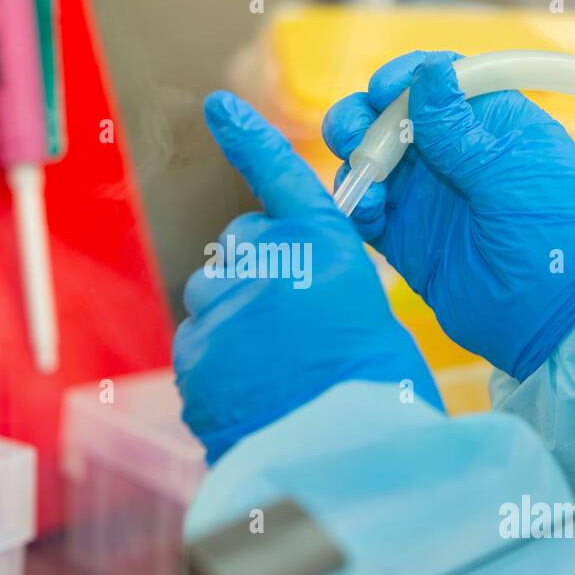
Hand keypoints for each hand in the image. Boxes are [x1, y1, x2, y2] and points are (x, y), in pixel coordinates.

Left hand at [174, 91, 441, 462]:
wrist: (345, 469)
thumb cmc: (382, 402)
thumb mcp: (372, 323)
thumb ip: (325, 289)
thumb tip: (296, 296)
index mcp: (325, 252)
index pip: (282, 181)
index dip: (250, 138)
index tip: (218, 105)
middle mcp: (268, 267)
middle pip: (242, 248)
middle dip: (256, 272)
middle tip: (290, 328)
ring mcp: (224, 311)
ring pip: (212, 294)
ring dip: (232, 317)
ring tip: (272, 369)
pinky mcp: (193, 355)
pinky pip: (198, 343)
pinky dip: (217, 362)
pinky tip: (251, 394)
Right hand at [323, 51, 574, 379]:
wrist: (563, 315)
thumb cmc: (559, 233)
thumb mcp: (512, 172)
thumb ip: (460, 129)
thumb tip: (428, 71)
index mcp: (489, 122)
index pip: (438, 81)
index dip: (405, 77)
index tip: (384, 88)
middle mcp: (452, 154)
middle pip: (390, 116)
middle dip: (363, 117)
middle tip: (356, 135)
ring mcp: (425, 196)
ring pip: (370, 160)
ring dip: (356, 159)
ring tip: (366, 180)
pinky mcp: (406, 239)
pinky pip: (366, 210)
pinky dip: (356, 203)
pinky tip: (366, 210)